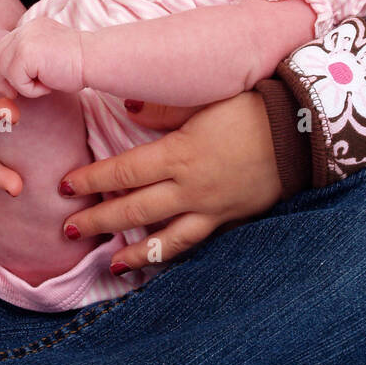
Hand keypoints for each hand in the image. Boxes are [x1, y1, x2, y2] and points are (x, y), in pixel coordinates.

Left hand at [0, 19, 83, 97]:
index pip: (6, 46)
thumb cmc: (79, 65)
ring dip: (20, 85)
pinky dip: (31, 90)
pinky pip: (15, 79)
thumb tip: (12, 77)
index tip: (15, 87)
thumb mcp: (49, 56)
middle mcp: (26, 28)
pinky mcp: (26, 52)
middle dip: (3, 79)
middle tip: (15, 95)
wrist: (96, 60)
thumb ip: (32, 57)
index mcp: (32, 27)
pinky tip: (49, 85)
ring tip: (43, 86)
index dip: (6, 69)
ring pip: (3, 69)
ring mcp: (24, 38)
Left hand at [59, 92, 281, 271]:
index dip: (92, 180)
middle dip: (99, 220)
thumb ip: (162, 108)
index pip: (124, 172)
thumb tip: (125, 107)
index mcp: (179, 154)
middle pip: (135, 210)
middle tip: (69, 230)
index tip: (66, 186)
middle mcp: (190, 188)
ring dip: (134, 253)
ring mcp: (211, 209)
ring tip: (110, 264)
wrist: (299, 133)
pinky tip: (159, 261)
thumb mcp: (203, 100)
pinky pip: (196, 243)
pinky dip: (173, 255)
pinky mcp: (230, 219)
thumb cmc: (250, 108)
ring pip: (165, 238)